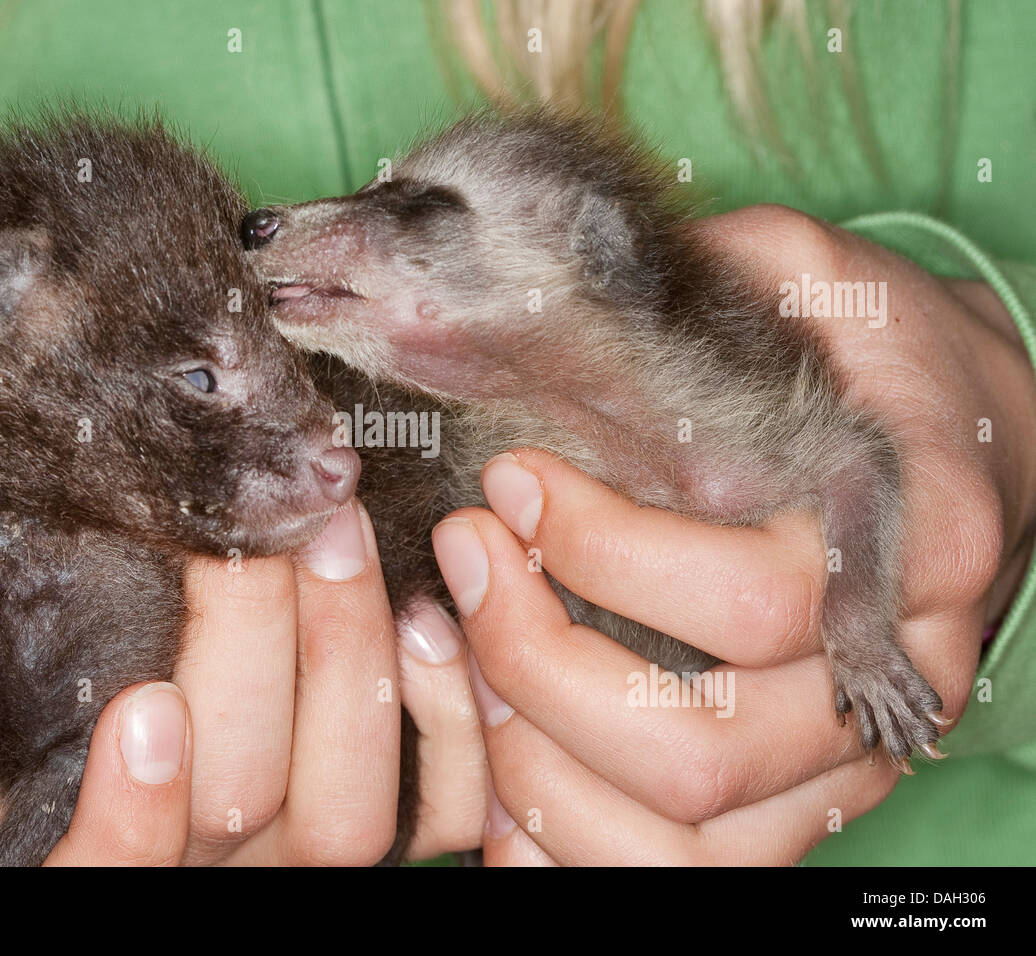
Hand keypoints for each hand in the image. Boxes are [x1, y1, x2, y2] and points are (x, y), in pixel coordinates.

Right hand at [0, 494, 484, 862]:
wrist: (115, 806)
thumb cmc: (22, 729)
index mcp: (90, 862)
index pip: (112, 885)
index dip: (135, 822)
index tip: (145, 710)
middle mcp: (205, 874)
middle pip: (246, 806)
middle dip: (258, 650)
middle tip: (262, 519)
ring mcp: (295, 860)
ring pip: (348, 814)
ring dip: (349, 659)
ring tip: (338, 532)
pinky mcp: (375, 832)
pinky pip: (439, 812)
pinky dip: (445, 720)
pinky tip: (426, 620)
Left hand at [433, 204, 1034, 864]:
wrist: (975, 438)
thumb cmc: (874, 355)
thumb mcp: (804, 276)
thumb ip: (698, 281)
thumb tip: (529, 290)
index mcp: (915, 538)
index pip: (748, 594)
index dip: (599, 546)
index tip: (507, 481)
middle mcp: (899, 671)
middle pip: (698, 743)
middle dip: (537, 659)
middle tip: (466, 566)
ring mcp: (854, 754)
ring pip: (686, 834)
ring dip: (542, 763)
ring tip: (467, 661)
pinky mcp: (810, 796)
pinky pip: (692, 871)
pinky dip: (578, 839)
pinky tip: (508, 766)